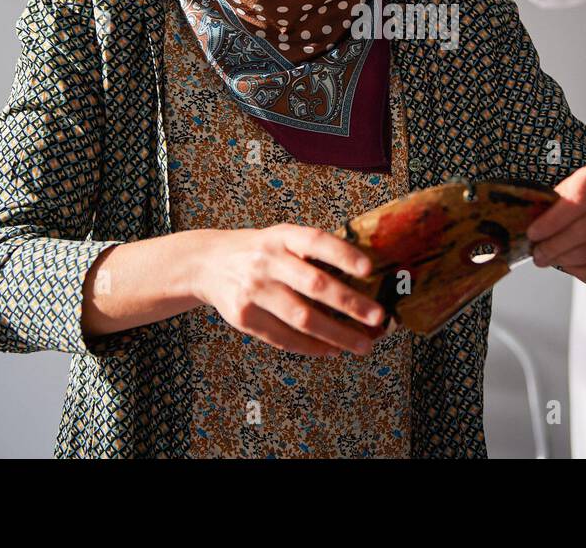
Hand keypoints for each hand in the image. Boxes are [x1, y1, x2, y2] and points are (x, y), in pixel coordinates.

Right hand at [189, 224, 387, 357]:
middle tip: (377, 316)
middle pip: (313, 285)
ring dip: (336, 334)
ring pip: (301, 318)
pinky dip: (311, 347)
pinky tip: (332, 349)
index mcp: (282, 236)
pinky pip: (283, 337)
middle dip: (349, 303)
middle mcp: (267, 261)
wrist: (208, 263)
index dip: (342, 254)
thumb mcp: (282, 238)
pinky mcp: (243, 317)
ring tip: (362, 344)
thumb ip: (313, 252)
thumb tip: (363, 275)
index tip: (368, 269)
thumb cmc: (260, 251)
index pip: (316, 242)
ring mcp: (254, 290)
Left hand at [525, 166, 585, 282]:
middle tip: (536, 254)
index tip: (532, 233)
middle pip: (584, 230)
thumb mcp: (555, 194)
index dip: (553, 220)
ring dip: (562, 260)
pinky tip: (565, 263)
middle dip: (554, 246)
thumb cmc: (568, 202)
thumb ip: (540, 205)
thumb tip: (515, 224)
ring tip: (546, 258)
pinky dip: (576, 271)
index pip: (579, 199)